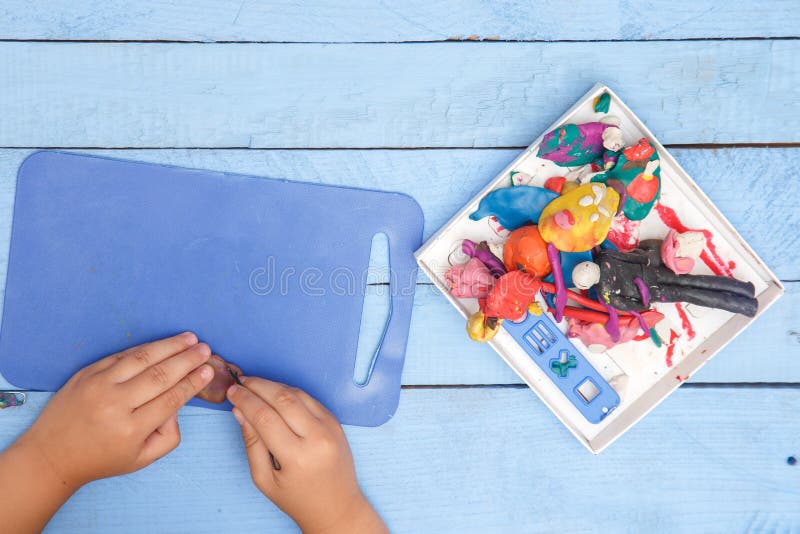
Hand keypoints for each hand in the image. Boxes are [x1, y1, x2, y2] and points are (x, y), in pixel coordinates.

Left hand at [19, 332, 214, 488]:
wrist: (52, 454)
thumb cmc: (102, 459)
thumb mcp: (141, 459)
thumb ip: (169, 435)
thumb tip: (179, 403)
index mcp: (131, 429)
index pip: (171, 399)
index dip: (193, 382)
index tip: (208, 371)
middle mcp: (115, 404)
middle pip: (161, 375)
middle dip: (187, 360)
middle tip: (205, 349)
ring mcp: (99, 385)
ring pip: (142, 358)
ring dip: (170, 346)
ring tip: (190, 338)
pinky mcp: (87, 372)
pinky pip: (123, 355)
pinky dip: (147, 348)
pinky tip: (163, 343)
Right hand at [227, 378, 386, 533]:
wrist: (337, 506)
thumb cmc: (298, 499)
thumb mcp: (265, 479)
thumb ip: (252, 443)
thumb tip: (240, 411)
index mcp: (297, 457)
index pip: (264, 417)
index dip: (245, 400)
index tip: (232, 392)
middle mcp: (316, 438)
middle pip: (282, 399)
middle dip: (257, 386)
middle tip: (240, 382)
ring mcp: (330, 427)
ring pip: (297, 394)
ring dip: (273, 385)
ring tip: (253, 384)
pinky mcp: (335, 422)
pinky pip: (310, 399)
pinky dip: (290, 392)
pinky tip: (274, 392)